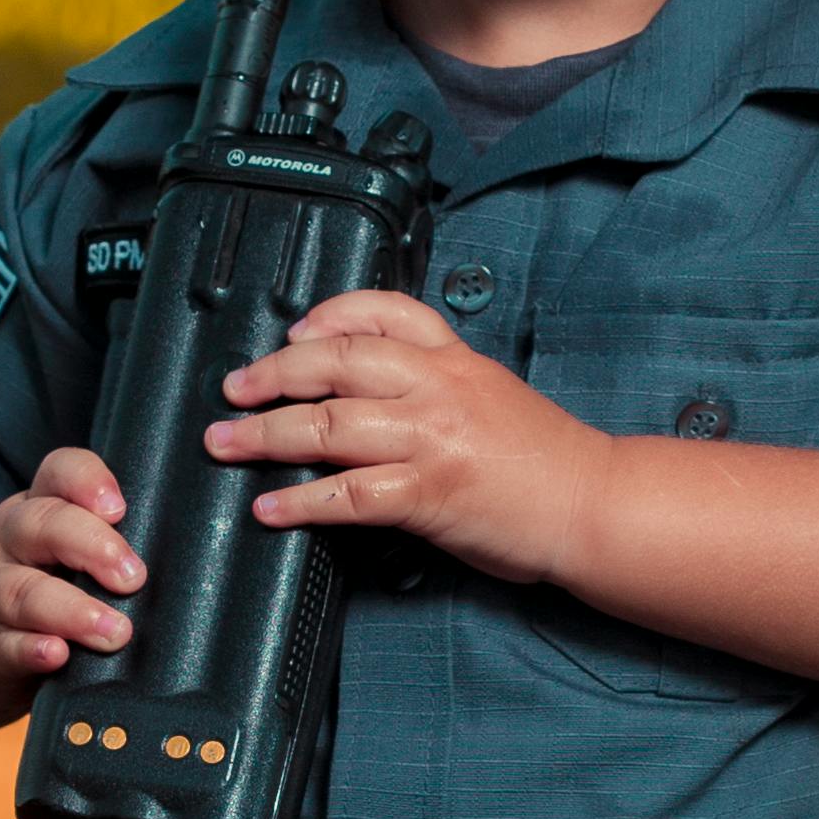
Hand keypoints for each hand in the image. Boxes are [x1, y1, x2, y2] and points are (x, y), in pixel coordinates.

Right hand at [0, 446, 146, 693]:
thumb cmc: (39, 587)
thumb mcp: (60, 552)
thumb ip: (108, 544)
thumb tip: (193, 557)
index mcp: (34, 509)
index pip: (57, 473)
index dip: (87, 481)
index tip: (120, 509)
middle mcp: (4, 542)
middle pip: (39, 525)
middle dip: (90, 547)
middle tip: (134, 578)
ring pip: (20, 591)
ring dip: (69, 610)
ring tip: (114, 631)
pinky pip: (1, 645)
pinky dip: (29, 650)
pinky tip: (56, 654)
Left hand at [210, 290, 605, 583]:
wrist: (591, 503)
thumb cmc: (545, 459)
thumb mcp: (491, 392)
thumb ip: (435, 382)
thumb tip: (364, 391)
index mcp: (455, 359)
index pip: (384, 311)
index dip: (328, 314)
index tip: (292, 330)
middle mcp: (439, 388)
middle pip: (337, 361)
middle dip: (273, 373)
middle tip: (233, 389)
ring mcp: (432, 440)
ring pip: (330, 425)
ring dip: (265, 434)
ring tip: (226, 443)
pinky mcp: (429, 494)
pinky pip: (349, 495)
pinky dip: (300, 501)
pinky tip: (271, 507)